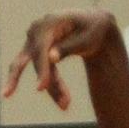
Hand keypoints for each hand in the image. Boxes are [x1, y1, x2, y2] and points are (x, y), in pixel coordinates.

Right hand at [2, 10, 117, 110]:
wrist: (94, 25)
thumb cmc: (93, 29)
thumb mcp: (87, 38)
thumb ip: (69, 46)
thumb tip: (51, 58)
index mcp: (49, 22)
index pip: (41, 47)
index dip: (41, 68)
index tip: (41, 88)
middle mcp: (37, 30)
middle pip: (34, 58)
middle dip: (43, 78)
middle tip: (45, 95)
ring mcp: (35, 42)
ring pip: (38, 69)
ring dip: (52, 88)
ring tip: (66, 105)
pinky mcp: (38, 53)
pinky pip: (42, 72)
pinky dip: (52, 86)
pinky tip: (64, 102)